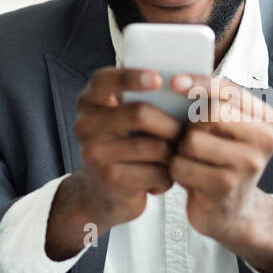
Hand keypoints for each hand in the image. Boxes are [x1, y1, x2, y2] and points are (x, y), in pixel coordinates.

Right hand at [45, 67, 180, 258]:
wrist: (101, 195)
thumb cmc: (122, 149)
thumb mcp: (121, 120)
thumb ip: (140, 100)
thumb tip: (184, 84)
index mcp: (90, 102)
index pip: (105, 81)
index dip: (131, 77)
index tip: (157, 79)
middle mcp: (86, 125)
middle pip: (140, 114)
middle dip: (172, 124)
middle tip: (186, 133)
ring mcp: (96, 154)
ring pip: (155, 146)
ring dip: (173, 154)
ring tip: (173, 159)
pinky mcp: (111, 179)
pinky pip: (157, 172)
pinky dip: (168, 177)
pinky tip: (161, 180)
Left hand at [167, 74, 272, 272]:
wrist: (230, 212)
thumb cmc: (221, 162)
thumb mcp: (226, 130)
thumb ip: (215, 104)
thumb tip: (178, 80)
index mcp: (267, 120)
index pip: (229, 91)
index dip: (200, 83)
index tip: (175, 82)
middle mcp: (264, 140)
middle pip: (209, 113)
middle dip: (190, 125)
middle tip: (192, 140)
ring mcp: (247, 165)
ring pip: (192, 140)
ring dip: (181, 150)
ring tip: (192, 161)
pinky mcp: (225, 186)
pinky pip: (182, 164)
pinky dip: (176, 170)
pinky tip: (189, 177)